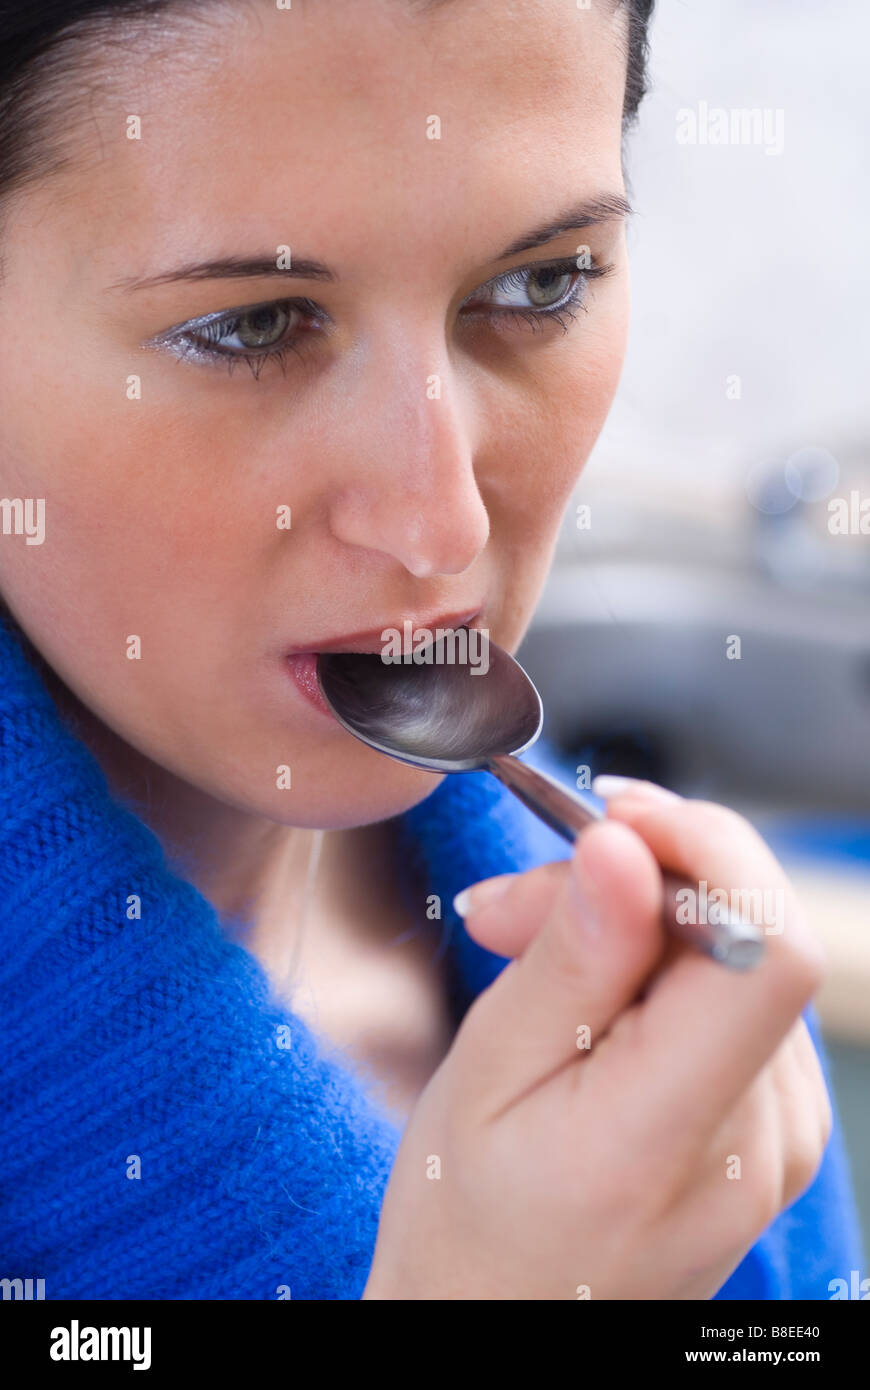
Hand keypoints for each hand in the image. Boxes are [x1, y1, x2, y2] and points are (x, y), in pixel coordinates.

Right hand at [363, 781, 830, 1299]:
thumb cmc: (466, 1220)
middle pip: (740, 934)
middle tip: (508, 904)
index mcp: (670, 1137)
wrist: (494, 1328)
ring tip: (526, 951)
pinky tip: (584, 994)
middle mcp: (757, 1141)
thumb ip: (569, 960)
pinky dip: (657, 969)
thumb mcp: (485, 1077)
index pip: (768, 950)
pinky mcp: (771, 1128)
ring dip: (634, 922)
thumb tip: (627, 847)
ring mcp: (777, 1140)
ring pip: (733, 955)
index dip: (707, 850)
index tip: (610, 817)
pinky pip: (731, 1000)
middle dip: (631, 879)